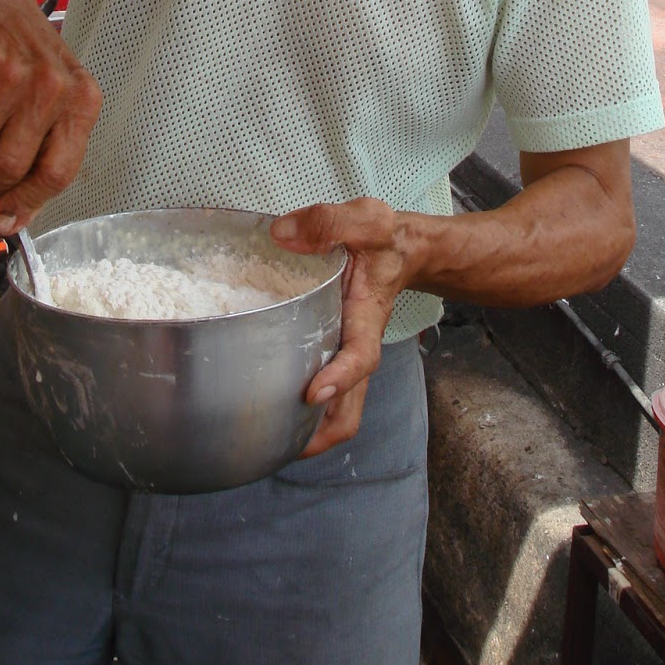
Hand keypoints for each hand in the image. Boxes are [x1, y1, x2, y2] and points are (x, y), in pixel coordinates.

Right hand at [0, 0, 101, 233]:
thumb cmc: (25, 59)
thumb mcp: (55, 103)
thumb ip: (41, 160)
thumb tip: (9, 221)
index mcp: (81, 102)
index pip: (57, 173)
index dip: (25, 204)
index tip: (3, 222)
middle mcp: (51, 86)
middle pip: (7, 167)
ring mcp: (10, 70)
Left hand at [270, 198, 411, 456]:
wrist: (402, 250)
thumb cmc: (384, 239)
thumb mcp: (368, 219)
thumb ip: (330, 222)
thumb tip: (282, 235)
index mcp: (367, 317)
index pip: (360, 357)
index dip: (340, 378)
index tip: (313, 393)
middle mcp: (356, 344)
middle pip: (349, 408)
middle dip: (320, 434)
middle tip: (277, 446)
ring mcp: (344, 353)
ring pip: (336, 409)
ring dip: (308, 430)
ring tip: (262, 439)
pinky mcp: (331, 350)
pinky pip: (320, 391)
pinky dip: (298, 408)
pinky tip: (262, 400)